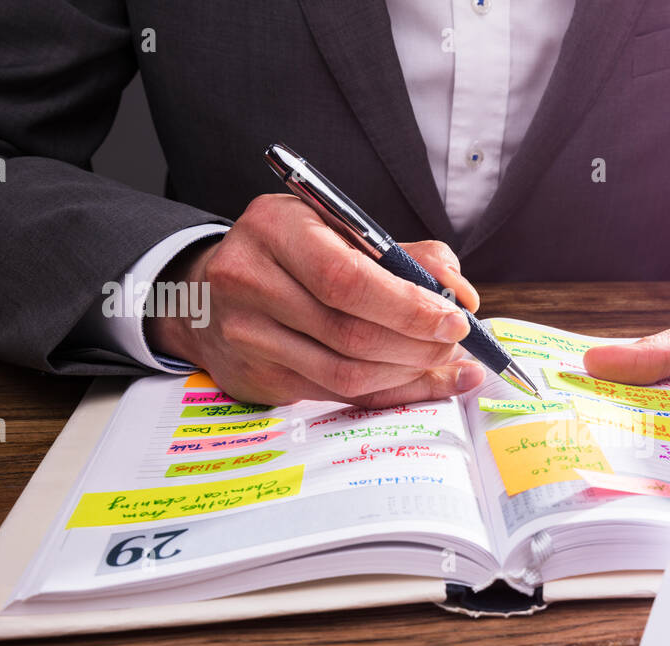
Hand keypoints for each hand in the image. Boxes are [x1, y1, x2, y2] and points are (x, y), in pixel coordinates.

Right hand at [145, 193, 485, 405]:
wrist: (209, 290)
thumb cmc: (291, 255)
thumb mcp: (339, 231)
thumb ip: (406, 256)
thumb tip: (461, 294)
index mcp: (275, 228)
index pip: (347, 279)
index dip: (408, 307)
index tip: (455, 318)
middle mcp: (250, 279)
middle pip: (350, 333)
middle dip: (418, 345)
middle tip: (457, 344)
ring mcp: (247, 334)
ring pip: (345, 373)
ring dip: (407, 373)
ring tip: (442, 362)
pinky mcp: (257, 376)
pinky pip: (336, 394)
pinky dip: (387, 391)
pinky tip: (419, 382)